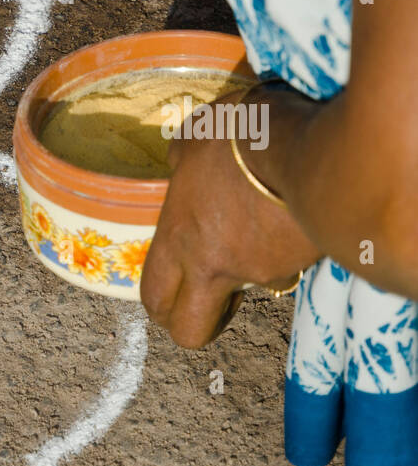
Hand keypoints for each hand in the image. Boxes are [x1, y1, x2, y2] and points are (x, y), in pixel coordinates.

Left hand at [140, 98, 320, 347]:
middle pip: (191, 331)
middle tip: (214, 299)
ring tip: (268, 224)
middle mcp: (213, 266)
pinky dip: (290, 250)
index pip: (154, 297)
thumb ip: (182, 160)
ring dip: (255, 270)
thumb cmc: (243, 134)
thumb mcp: (195, 136)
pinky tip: (297, 214)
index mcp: (178, 238)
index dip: (159, 307)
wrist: (312, 148)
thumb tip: (180, 164)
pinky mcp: (301, 268)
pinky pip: (290, 268)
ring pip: (252, 292)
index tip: (172, 299)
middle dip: (198, 323)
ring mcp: (260, 272)